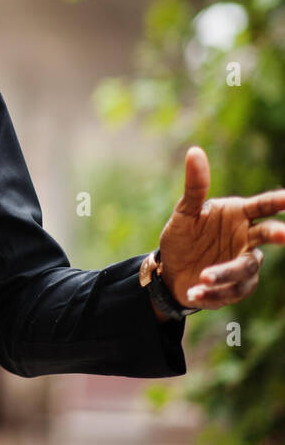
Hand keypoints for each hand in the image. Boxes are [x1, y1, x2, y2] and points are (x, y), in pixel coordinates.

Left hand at [157, 146, 284, 310]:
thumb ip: (194, 187)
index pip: (263, 205)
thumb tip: (194, 152)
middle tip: (283, 233)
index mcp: (238, 215)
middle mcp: (247, 237)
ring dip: (226, 273)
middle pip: (267, 235)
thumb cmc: (183, 236)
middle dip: (277, 234)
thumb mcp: (184, 212)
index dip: (279, 201)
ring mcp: (243, 262)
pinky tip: (194, 293)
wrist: (171, 269)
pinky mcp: (236, 286)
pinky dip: (213, 293)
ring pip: (245, 267)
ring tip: (203, 277)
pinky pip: (231, 291)